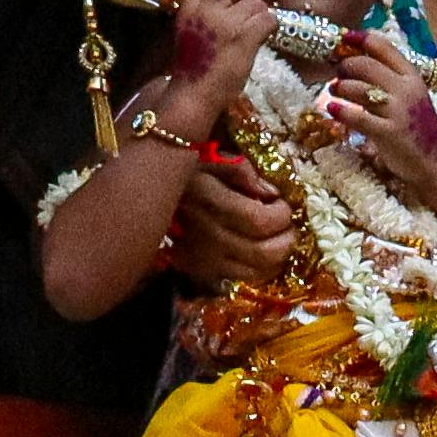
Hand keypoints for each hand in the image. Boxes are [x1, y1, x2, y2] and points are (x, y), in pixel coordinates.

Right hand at [144, 0, 271, 141]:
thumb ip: (205, 10)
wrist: (193, 95)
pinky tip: (261, 39)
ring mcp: (227, 22)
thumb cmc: (194, 67)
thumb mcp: (190, 29)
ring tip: (252, 33)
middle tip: (247, 15)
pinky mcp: (244, 37)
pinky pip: (269, 19)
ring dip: (259, 17)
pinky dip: (270, 28)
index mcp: (189, 6)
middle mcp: (207, 10)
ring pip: (257, 3)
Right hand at [163, 142, 303, 287]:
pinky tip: (259, 250)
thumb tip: (271, 193)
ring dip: (277, 257)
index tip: (282, 203)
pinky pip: (242, 278)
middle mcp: (205, 234)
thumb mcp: (213, 157)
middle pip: (263, 253)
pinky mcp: (200, 271)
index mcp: (207, 200)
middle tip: (287, 225)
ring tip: (277, 238)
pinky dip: (259, 268)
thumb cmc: (187, 170)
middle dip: (286, 239)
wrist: (149, 195)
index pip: (259, 221)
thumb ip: (243, 172)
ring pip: (256, 271)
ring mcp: (202, 258)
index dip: (281, 215)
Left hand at [320, 34, 436, 212]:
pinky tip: (331, 109)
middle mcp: (406, 89)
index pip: (384, 48)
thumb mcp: (410, 97)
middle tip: (337, 72)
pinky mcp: (389, 132)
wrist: (435, 161)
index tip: (344, 38)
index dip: (361, 40)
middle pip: (366, 66)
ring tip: (334, 90)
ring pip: (359, 89)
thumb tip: (356, 65)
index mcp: (412, 76)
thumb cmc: (417, 128)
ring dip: (341, 87)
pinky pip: (358, 117)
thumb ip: (389, 80)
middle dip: (346, 66)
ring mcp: (398, 111)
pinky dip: (341, 111)